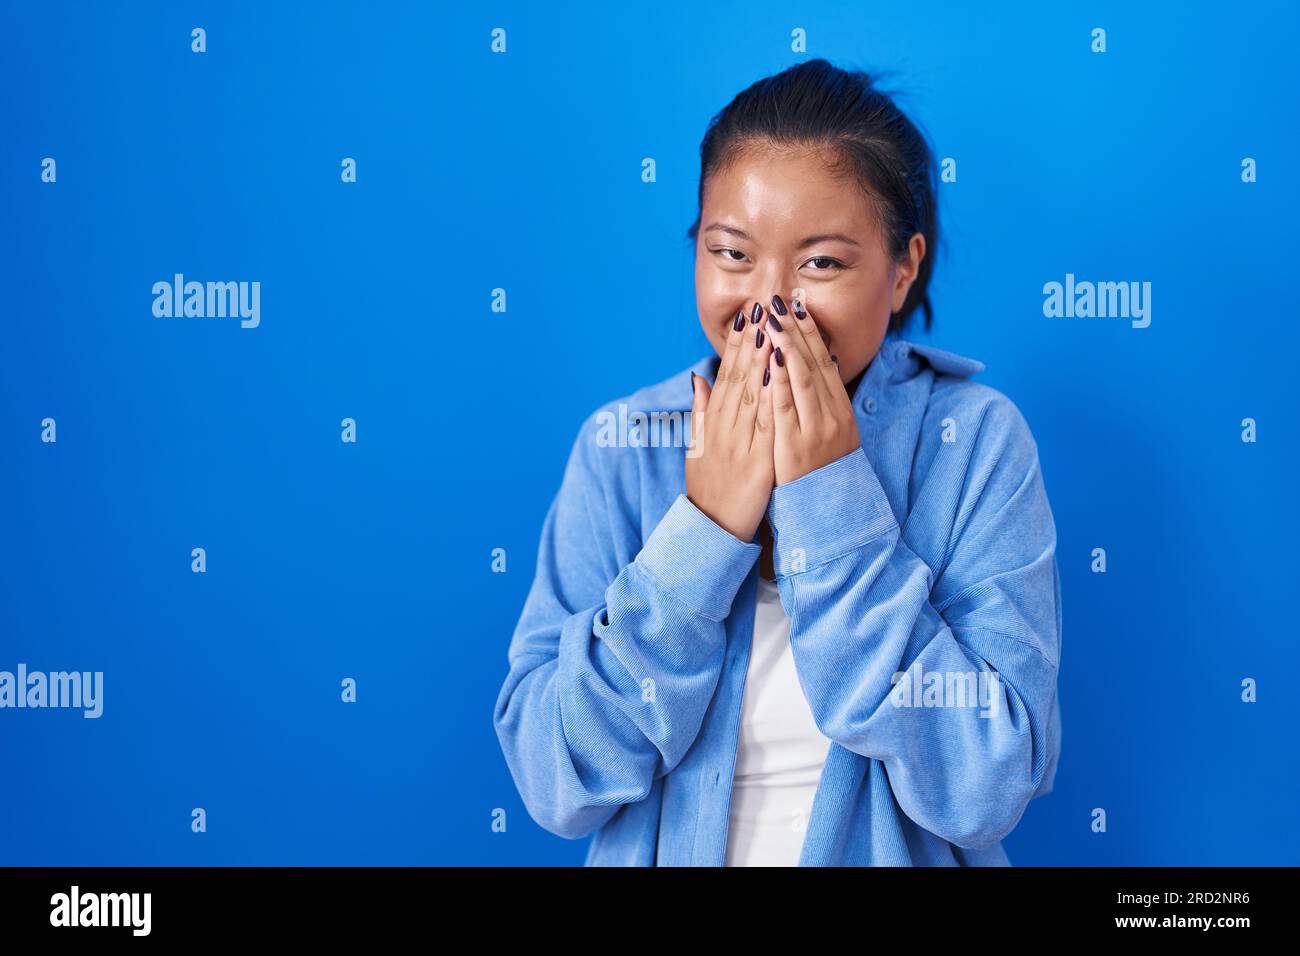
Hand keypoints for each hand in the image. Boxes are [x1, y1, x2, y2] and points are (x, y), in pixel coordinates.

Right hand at [685, 308, 775, 541]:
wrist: (713, 527)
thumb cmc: (708, 486)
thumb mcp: (698, 446)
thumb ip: (700, 410)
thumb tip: (698, 377)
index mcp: (713, 422)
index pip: (726, 374)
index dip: (735, 344)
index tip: (745, 316)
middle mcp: (725, 428)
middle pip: (740, 377)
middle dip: (751, 340)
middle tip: (761, 308)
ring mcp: (741, 443)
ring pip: (753, 394)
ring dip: (762, 359)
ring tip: (771, 328)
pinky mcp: (758, 461)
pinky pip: (768, 424)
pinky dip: (774, 398)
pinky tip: (780, 374)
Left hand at [761, 294, 862, 485]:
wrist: (825, 511)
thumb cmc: (821, 469)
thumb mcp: (831, 431)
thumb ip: (825, 397)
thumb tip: (823, 359)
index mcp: (840, 411)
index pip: (823, 363)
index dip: (810, 333)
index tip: (798, 306)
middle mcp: (831, 417)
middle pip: (813, 365)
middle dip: (796, 331)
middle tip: (782, 302)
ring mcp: (814, 431)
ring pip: (801, 381)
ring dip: (787, 347)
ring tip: (773, 321)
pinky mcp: (794, 446)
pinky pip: (785, 408)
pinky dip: (778, 381)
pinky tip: (770, 360)